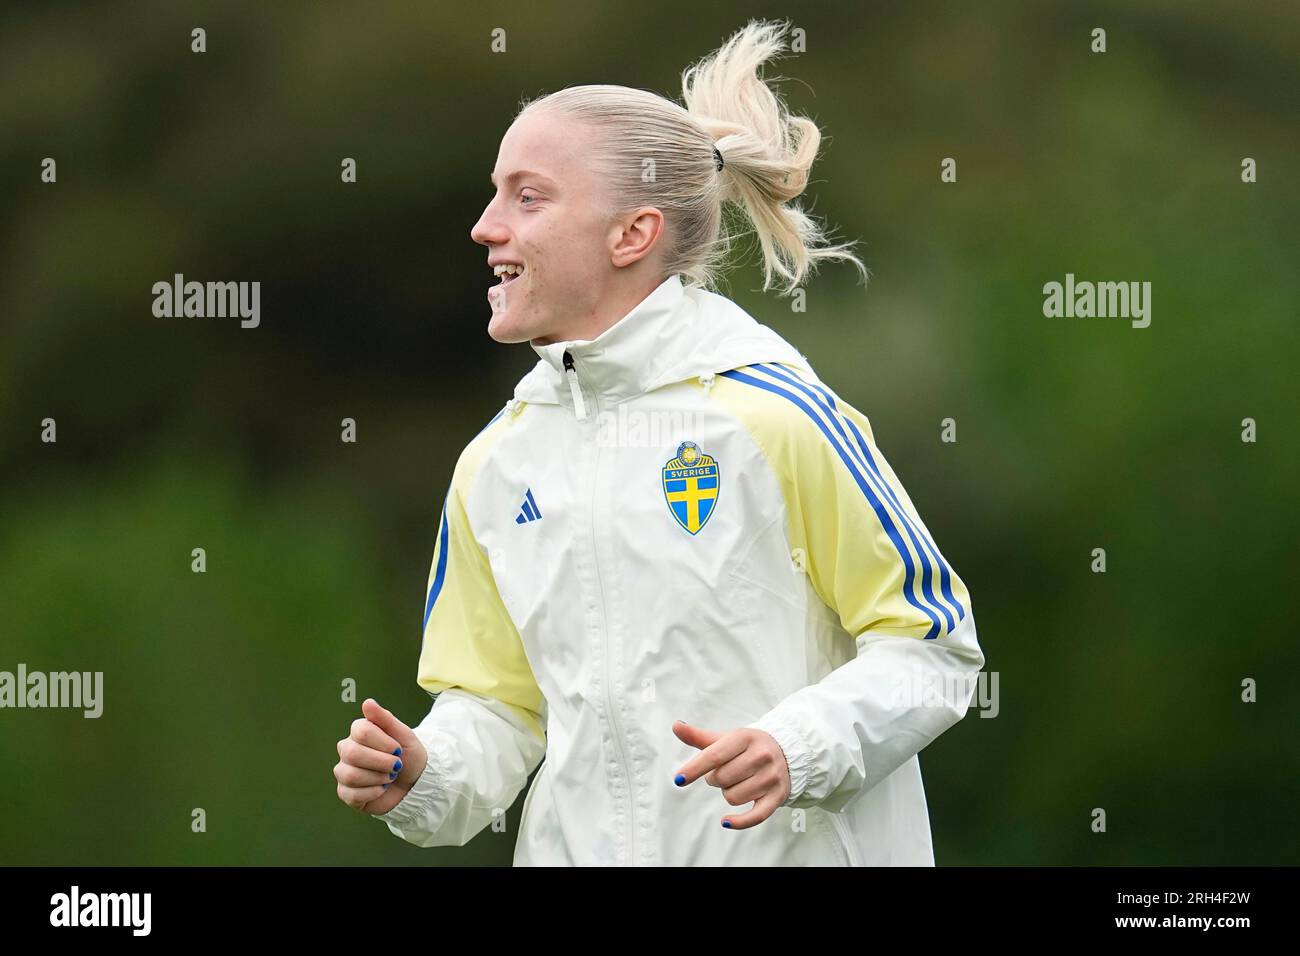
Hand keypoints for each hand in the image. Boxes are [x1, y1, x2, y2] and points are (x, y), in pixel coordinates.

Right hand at [334, 698, 427, 815]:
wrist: (415, 784)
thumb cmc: (409, 756)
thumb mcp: (404, 735)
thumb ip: (385, 719)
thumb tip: (367, 702)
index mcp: (359, 732)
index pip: (361, 731)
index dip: (384, 743)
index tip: (398, 749)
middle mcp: (347, 749)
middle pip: (353, 754)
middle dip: (381, 762)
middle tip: (396, 766)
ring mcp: (344, 771)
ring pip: (350, 775)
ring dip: (378, 778)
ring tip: (389, 777)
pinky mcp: (345, 792)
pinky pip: (352, 794)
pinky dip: (373, 793)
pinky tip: (382, 789)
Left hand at [671, 720, 790, 828]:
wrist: (787, 752)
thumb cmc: (748, 746)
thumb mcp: (727, 738)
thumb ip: (699, 736)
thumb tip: (676, 726)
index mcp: (744, 738)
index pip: (714, 756)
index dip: (694, 769)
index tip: (679, 779)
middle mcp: (760, 756)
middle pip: (721, 779)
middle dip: (715, 779)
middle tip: (725, 772)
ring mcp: (770, 777)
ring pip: (733, 797)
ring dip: (728, 793)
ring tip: (737, 782)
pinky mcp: (777, 796)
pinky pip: (755, 816)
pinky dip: (739, 822)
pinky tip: (726, 821)